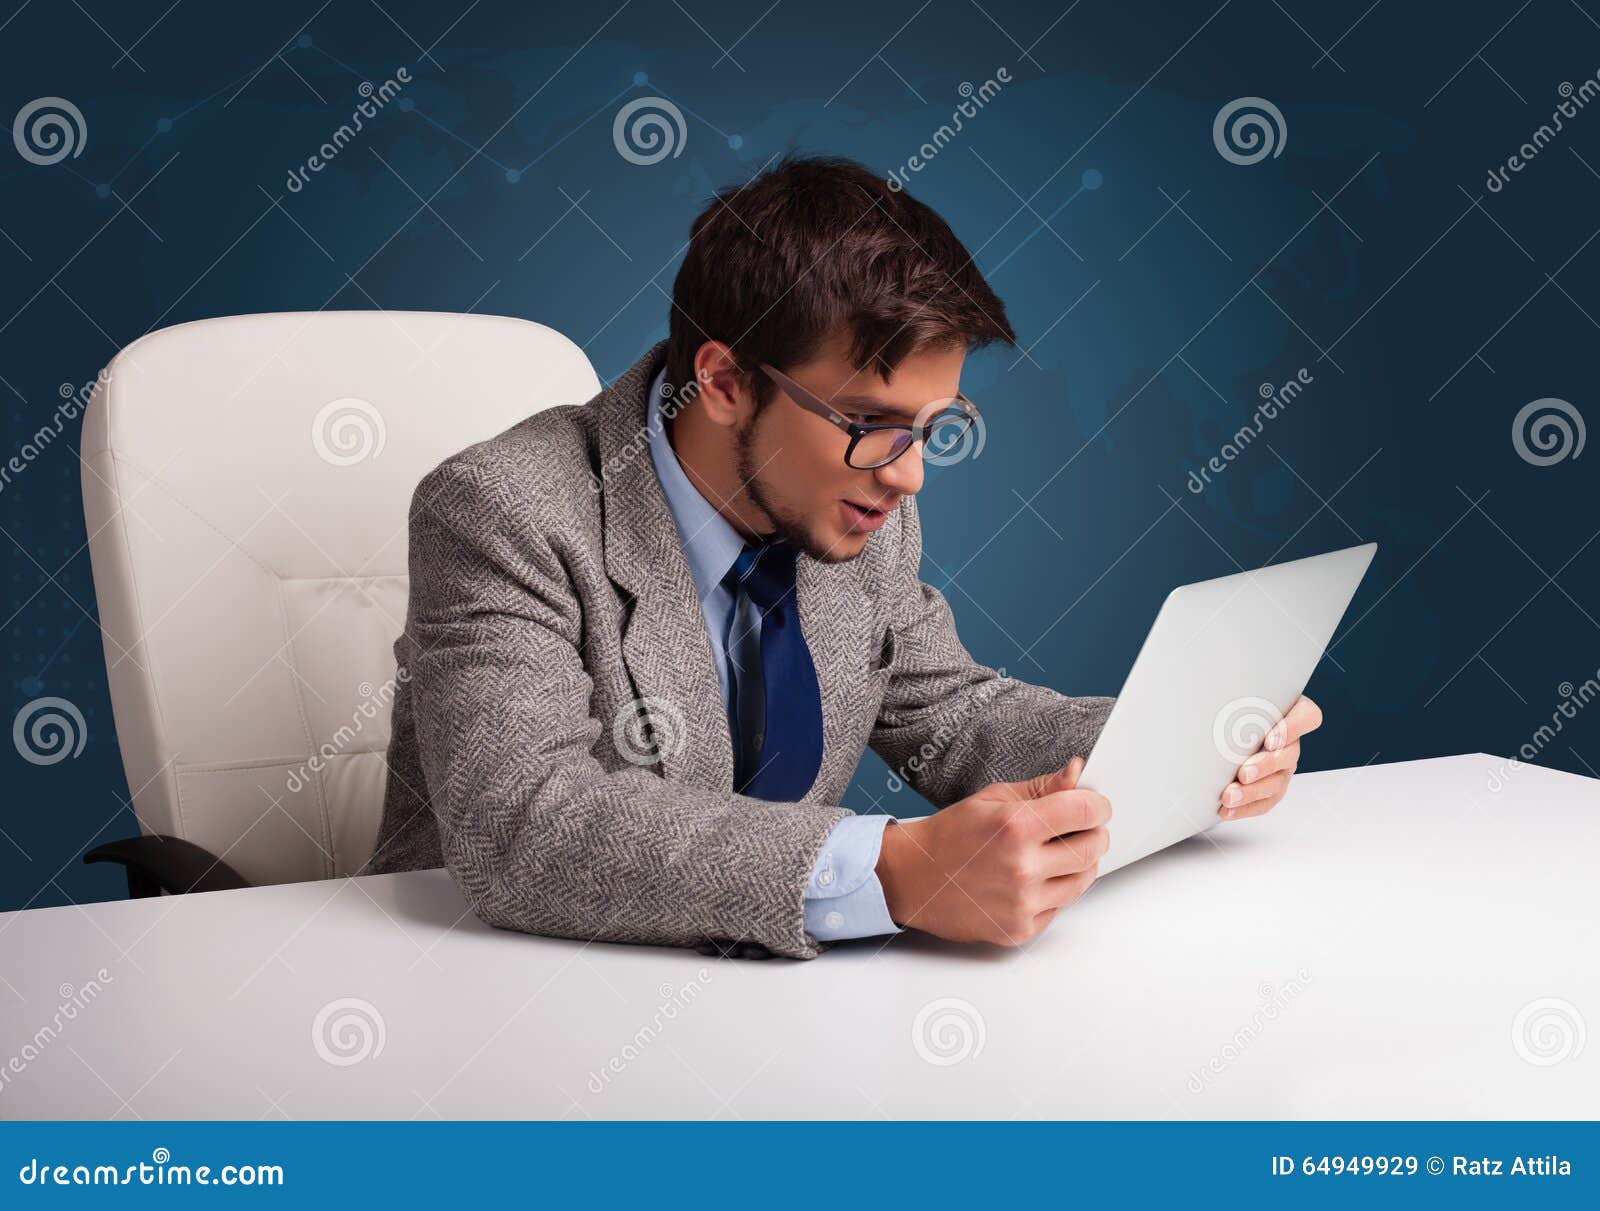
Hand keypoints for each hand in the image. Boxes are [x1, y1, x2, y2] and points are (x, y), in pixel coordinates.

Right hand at [874, 756, 1109, 946]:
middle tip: (1078, 827)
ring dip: (1078, 863)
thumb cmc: (950, 835)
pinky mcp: (1020, 929)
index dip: (1097, 805)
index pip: (1086, 811)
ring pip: (1084, 880)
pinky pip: (1061, 906)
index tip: (1094, 805)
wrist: (912, 878)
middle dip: (1093, 832)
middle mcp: (1022, 867)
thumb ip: (1042, 788)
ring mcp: (1022, 903)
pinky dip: (1055, 890)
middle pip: (1093, 847)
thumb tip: (1077, 773)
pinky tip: (1033, 878)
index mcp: (1015, 826)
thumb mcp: (992, 799)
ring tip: (1055, 852)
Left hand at [1217, 694, 1321, 820]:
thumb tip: (1203, 679)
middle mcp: (1291, 741)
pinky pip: (1265, 802)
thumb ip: (1231, 687)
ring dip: (1253, 792)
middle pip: (1290, 754)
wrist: (1221, 724)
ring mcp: (1284, 765)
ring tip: (1229, 795)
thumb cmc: (1231, 702)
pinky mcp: (1271, 786)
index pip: (1307, 717)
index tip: (1270, 740)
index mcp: (1291, 711)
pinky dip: (1245, 808)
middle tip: (1243, 772)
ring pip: (1277, 783)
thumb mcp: (1235, 692)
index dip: (1292, 729)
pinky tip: (1226, 810)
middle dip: (1266, 766)